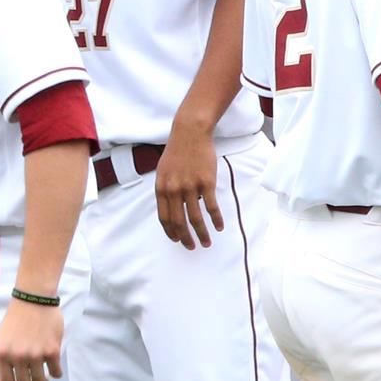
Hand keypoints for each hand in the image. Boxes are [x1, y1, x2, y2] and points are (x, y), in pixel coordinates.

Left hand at [0, 300, 63, 380]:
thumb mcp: (2, 340)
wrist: (33, 299)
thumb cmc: (16, 320)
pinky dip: (55, 373)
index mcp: (3, 354)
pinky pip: (56, 372)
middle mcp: (18, 356)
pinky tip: (53, 368)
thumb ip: (0, 363)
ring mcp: (36, 354)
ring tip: (42, 376)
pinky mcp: (52, 351)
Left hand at [154, 123, 224, 249]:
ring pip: (196, 218)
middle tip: (192, 247)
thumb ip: (165, 190)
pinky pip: (211, 207)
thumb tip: (171, 208)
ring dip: (202, 234)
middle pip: (179, 222)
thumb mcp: (163, 171)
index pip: (164, 218)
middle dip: (186, 238)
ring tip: (207, 242)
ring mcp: (190, 187)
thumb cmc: (176, 151)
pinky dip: (216, 219)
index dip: (171, 232)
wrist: (190, 133)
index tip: (177, 240)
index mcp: (161, 188)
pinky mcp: (206, 183)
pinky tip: (219, 227)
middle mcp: (174, 190)